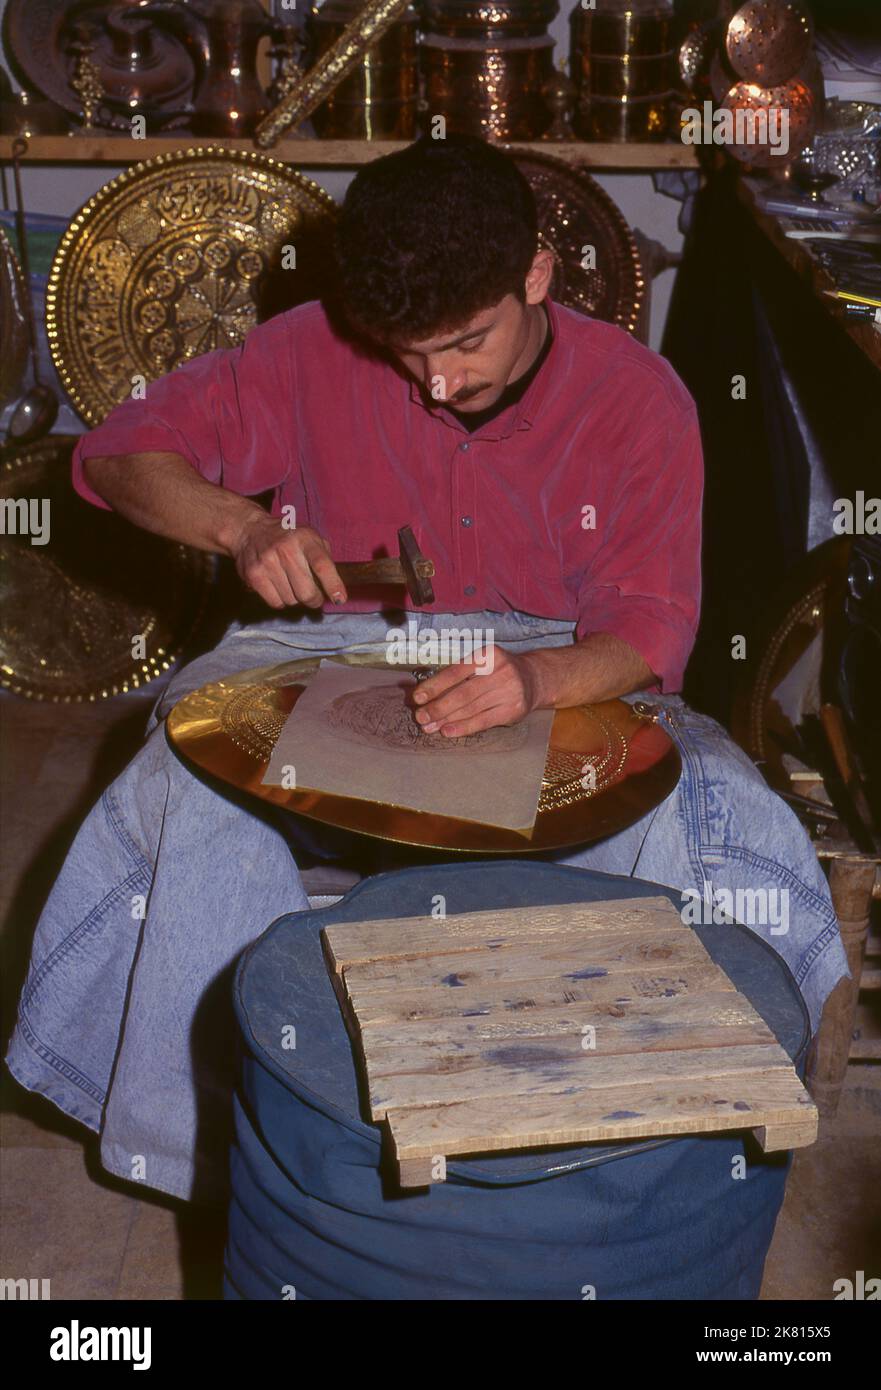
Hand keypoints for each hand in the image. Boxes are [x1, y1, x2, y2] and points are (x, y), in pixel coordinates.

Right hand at [230, 512, 345, 609]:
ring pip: (291, 600)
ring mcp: (268, 563)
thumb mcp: (310, 537)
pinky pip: (276, 602)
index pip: (322, 565)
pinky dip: (280, 600)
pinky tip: (278, 587)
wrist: (250, 530)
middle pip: (306, 592)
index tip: (340, 599)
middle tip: (314, 597)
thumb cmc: (287, 538)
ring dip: (295, 598)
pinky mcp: (254, 576)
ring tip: (290, 584)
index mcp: (305, 538)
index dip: (333, 585)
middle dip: (314, 600)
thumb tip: (336, 590)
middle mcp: (286, 550)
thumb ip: (324, 558)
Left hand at [410, 647, 540, 736]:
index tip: (417, 698)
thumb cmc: (499, 671)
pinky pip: (483, 721)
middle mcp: (500, 671)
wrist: (535, 678)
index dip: (434, 686)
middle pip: (462, 693)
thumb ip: (458, 675)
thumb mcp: (482, 663)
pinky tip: (448, 731)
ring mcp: (509, 691)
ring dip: (447, 719)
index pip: (455, 672)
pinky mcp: (513, 709)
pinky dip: (464, 727)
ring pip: (471, 708)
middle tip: (420, 717)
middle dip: (438, 707)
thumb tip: (426, 695)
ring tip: (429, 727)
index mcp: (487, 655)